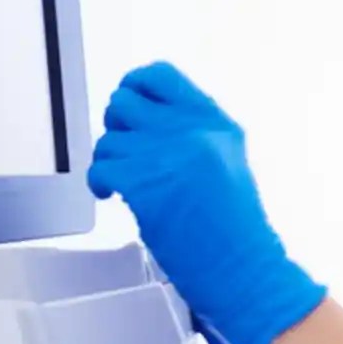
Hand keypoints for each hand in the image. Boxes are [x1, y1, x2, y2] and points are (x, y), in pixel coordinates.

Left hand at [87, 62, 326, 343]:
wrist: (243, 267)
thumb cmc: (237, 228)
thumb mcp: (229, 161)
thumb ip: (195, 135)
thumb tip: (151, 123)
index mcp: (214, 122)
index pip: (160, 75)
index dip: (135, 85)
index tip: (130, 101)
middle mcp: (190, 130)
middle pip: (125, 101)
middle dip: (117, 125)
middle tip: (124, 146)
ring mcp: (166, 155)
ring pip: (108, 138)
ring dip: (109, 160)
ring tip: (122, 179)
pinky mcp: (143, 184)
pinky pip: (100, 167)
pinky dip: (99, 182)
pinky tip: (111, 193)